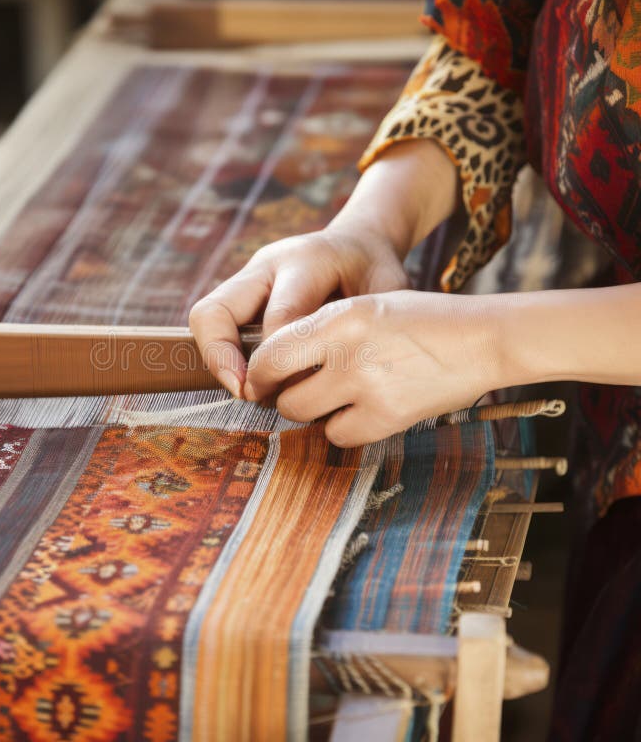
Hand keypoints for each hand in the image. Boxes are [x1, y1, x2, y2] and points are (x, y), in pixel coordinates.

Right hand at [189, 227, 408, 396]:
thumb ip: (369, 327)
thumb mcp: (388, 293)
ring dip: (217, 359)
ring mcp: (248, 275)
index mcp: (308, 260)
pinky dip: (224, 355)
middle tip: (247, 393)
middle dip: (224, 358)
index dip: (279, 362)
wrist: (359, 241)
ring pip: (205, 316)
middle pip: (217, 309)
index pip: (280, 317)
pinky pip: (215, 323)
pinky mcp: (240, 290)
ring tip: (245, 391)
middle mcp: (268, 264)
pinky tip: (249, 380)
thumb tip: (340, 379)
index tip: (291, 393)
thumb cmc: (377, 272)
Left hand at [244, 290, 500, 445]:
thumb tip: (273, 363)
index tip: (260, 381)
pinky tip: (359, 409)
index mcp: (340, 316)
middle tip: (295, 390)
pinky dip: (342, 427)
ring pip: (305, 416)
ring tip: (334, 395)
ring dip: (311, 411)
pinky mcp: (388, 418)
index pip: (270, 355)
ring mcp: (368, 388)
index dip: (258, 374)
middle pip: (283, 394)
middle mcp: (348, 351)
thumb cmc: (420, 319)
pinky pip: (339, 435)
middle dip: (283, 395)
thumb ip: (318, 330)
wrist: (482, 340)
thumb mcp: (364, 306)